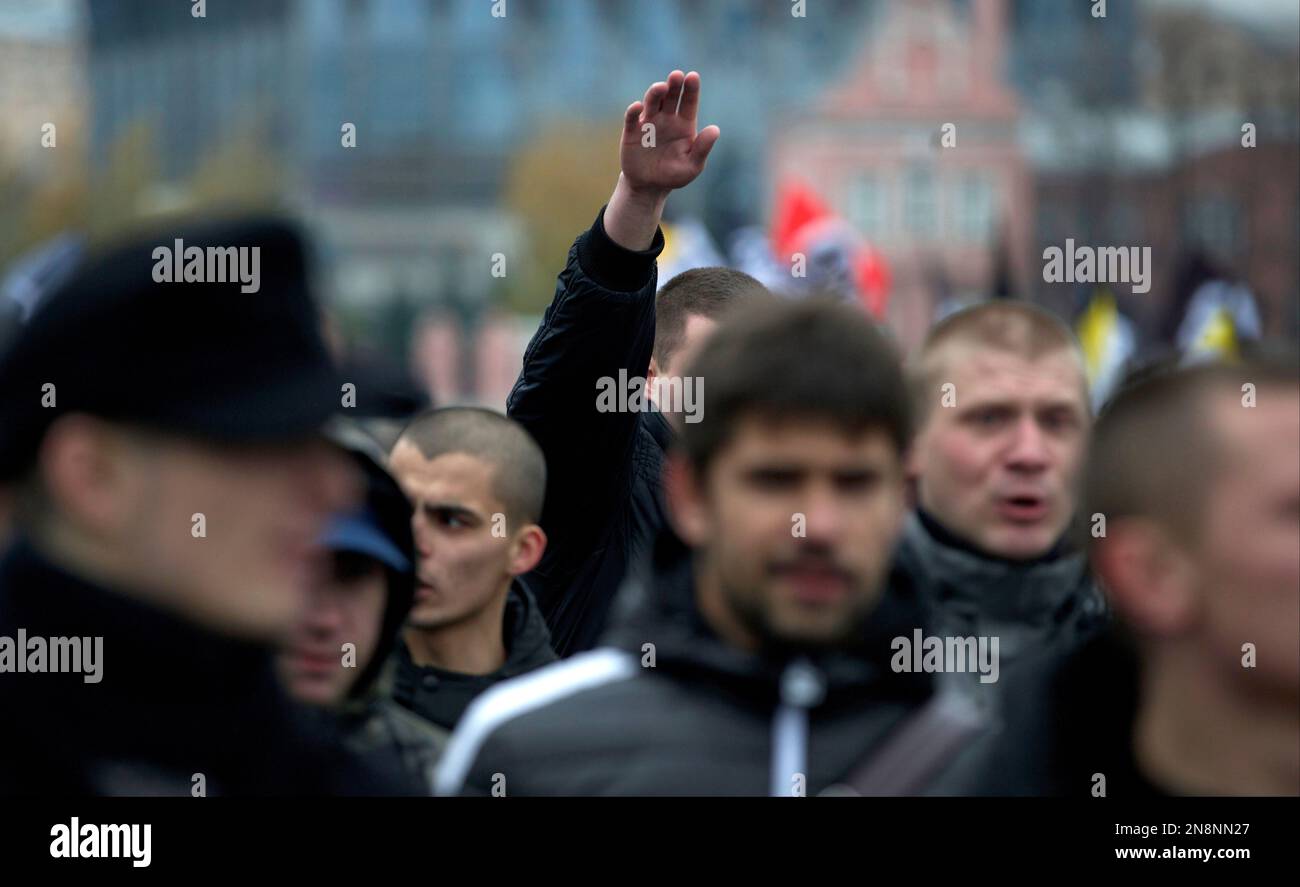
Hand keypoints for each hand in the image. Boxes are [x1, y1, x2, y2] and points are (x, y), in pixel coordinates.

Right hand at [605, 71, 719, 249]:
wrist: (649, 186)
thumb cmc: (674, 175)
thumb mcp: (692, 166)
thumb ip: (702, 148)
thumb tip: (715, 130)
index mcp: (684, 124)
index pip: (689, 102)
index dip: (691, 89)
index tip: (693, 77)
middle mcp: (666, 118)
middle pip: (670, 97)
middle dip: (673, 85)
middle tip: (677, 75)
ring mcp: (648, 123)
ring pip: (651, 102)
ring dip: (655, 93)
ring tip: (661, 87)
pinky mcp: (631, 132)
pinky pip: (632, 118)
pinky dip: (633, 111)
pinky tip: (637, 107)